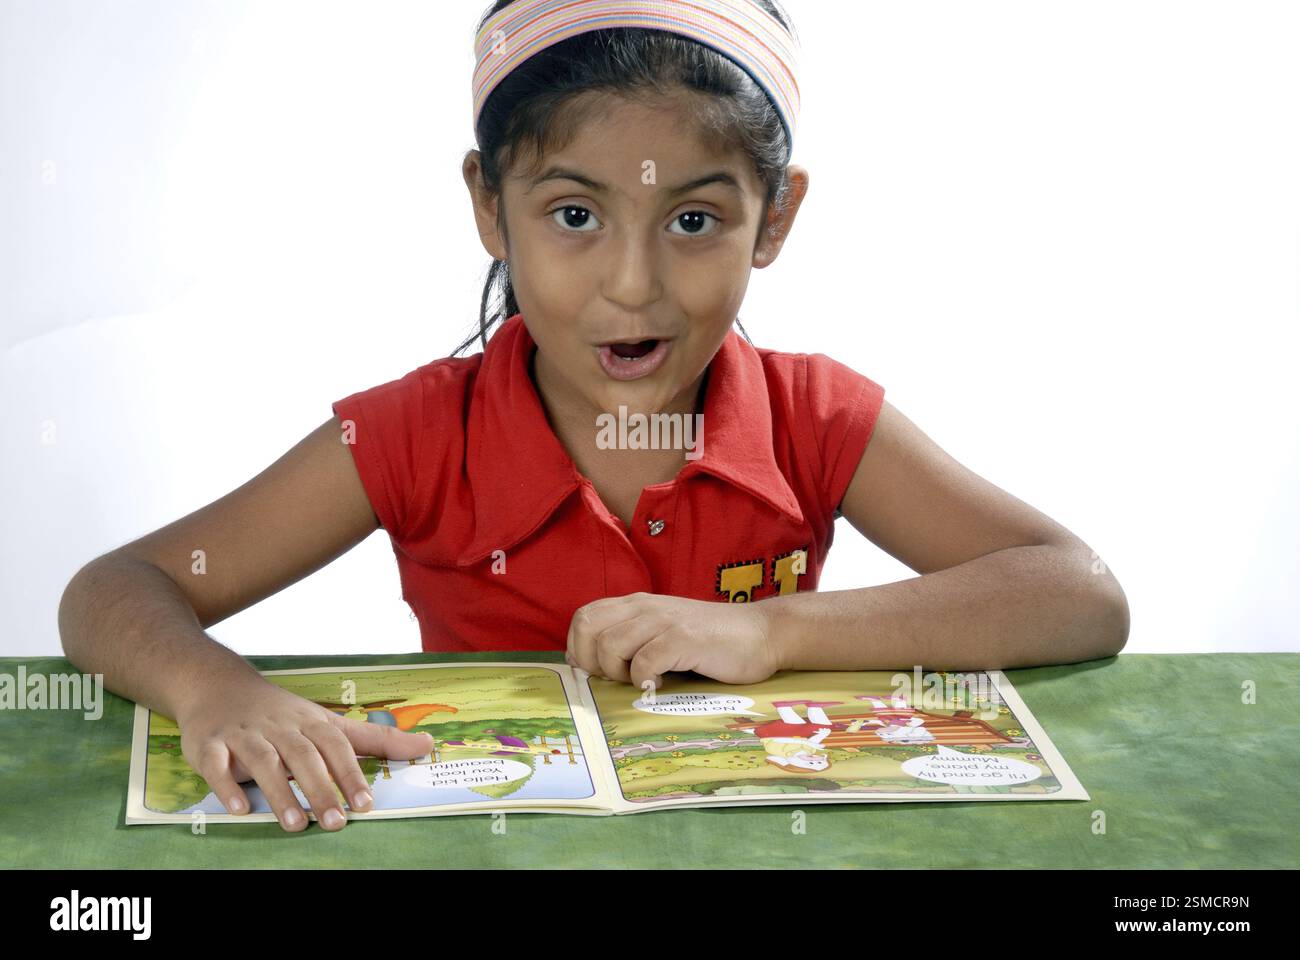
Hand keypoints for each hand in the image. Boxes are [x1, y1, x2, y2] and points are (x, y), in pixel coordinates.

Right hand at [174, 674, 433, 831]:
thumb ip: (376, 740)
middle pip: (303, 756)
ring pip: (263, 761)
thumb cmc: (283, 714)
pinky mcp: (208, 743)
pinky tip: (240, 810)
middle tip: (336, 823)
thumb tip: (426, 746)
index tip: (366, 804)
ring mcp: (243, 733)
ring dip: (279, 792)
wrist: (218, 684)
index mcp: (310, 721)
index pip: (336, 746)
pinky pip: (215, 764)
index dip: (351, 773)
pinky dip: (226, 785)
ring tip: (296, 824)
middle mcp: (279, 726)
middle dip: (320, 788)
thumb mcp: (329, 722)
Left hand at [564, 592, 783, 689]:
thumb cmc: (710, 641)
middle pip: (588, 628)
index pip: (583, 617)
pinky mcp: (684, 639)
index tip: (599, 672)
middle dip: (593, 661)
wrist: (762, 634)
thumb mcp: (662, 632)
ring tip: (643, 681)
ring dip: (619, 673)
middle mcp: (645, 607)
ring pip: (610, 645)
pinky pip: (644, 662)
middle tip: (618, 678)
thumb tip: (588, 663)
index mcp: (636, 604)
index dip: (580, 648)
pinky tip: (662, 684)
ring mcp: (664, 621)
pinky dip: (646, 681)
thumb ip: (630, 640)